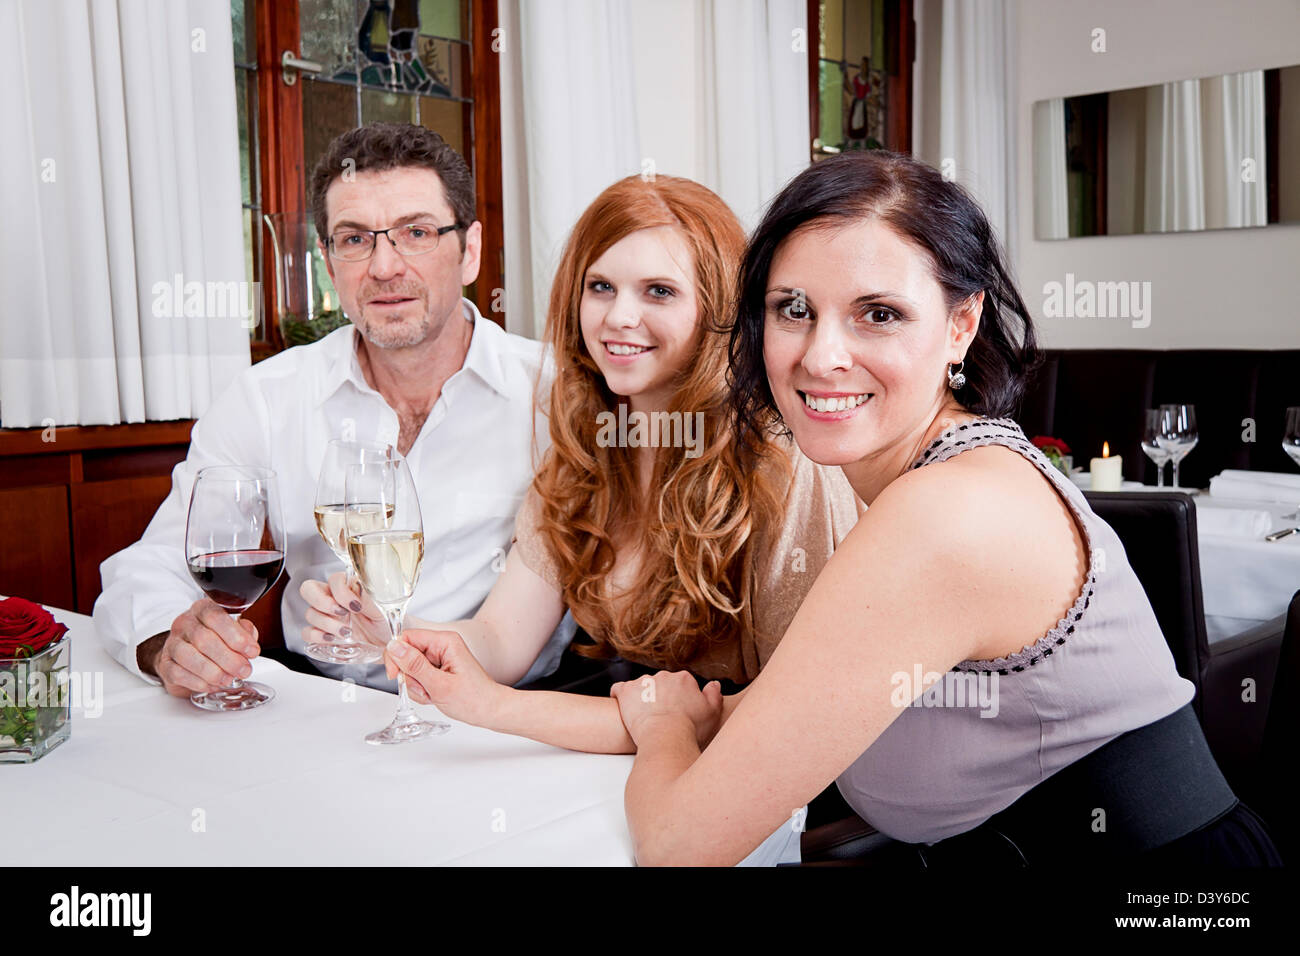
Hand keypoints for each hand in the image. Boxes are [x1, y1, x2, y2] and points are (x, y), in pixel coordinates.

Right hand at [152, 598, 259, 697]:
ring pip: (189, 657)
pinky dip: (199, 682)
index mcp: (203, 609)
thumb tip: (250, 644)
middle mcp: (185, 623)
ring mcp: (172, 643)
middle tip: (244, 670)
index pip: (216, 616)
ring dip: (213, 672)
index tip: (252, 651)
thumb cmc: (214, 638)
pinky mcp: (165, 664)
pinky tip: (213, 685)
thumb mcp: (234, 630)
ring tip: (229, 679)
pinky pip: (179, 674)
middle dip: (229, 658)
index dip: (236, 636)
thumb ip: (245, 632)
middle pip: (203, 639)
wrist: (186, 653)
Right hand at [299, 571, 387, 648]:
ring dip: (327, 623)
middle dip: (322, 602)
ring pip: (310, 613)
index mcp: (349, 587)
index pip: (333, 579)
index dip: (341, 592)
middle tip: (341, 613)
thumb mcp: (384, 607)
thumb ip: (368, 596)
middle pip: (309, 590)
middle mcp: (334, 599)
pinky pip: (307, 633)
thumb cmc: (388, 621)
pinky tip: (332, 639)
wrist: (391, 644)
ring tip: (346, 632)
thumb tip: (357, 587)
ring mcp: (327, 617)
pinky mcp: (324, 635)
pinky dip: (317, 636)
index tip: (356, 605)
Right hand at [384, 628, 503, 726]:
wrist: (489, 711)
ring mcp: (439, 658)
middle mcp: (442, 646)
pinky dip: (422, 690)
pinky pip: (418, 678)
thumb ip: (414, 665)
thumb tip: (395, 648)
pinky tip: (435, 695)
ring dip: (417, 686)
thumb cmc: (474, 699)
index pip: (406, 638)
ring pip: (410, 669)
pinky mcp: (438, 669)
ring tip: (434, 694)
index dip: (396, 656)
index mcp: (445, 641)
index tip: (396, 676)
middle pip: (406, 655)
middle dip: (411, 677)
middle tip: (426, 689)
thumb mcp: (440, 684)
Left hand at [610, 671, 722, 749]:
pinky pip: (619, 689)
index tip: (677, 712)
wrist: (666, 736)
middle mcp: (663, 676)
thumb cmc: (690, 728)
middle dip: (660, 697)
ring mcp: (643, 682)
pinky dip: (620, 697)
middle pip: (660, 684)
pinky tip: (622, 707)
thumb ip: (714, 695)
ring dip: (642, 697)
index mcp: (683, 679)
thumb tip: (714, 684)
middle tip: (661, 716)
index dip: (678, 698)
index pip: (680, 684)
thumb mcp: (712, 712)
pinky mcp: (626, 691)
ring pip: (641, 687)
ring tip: (643, 716)